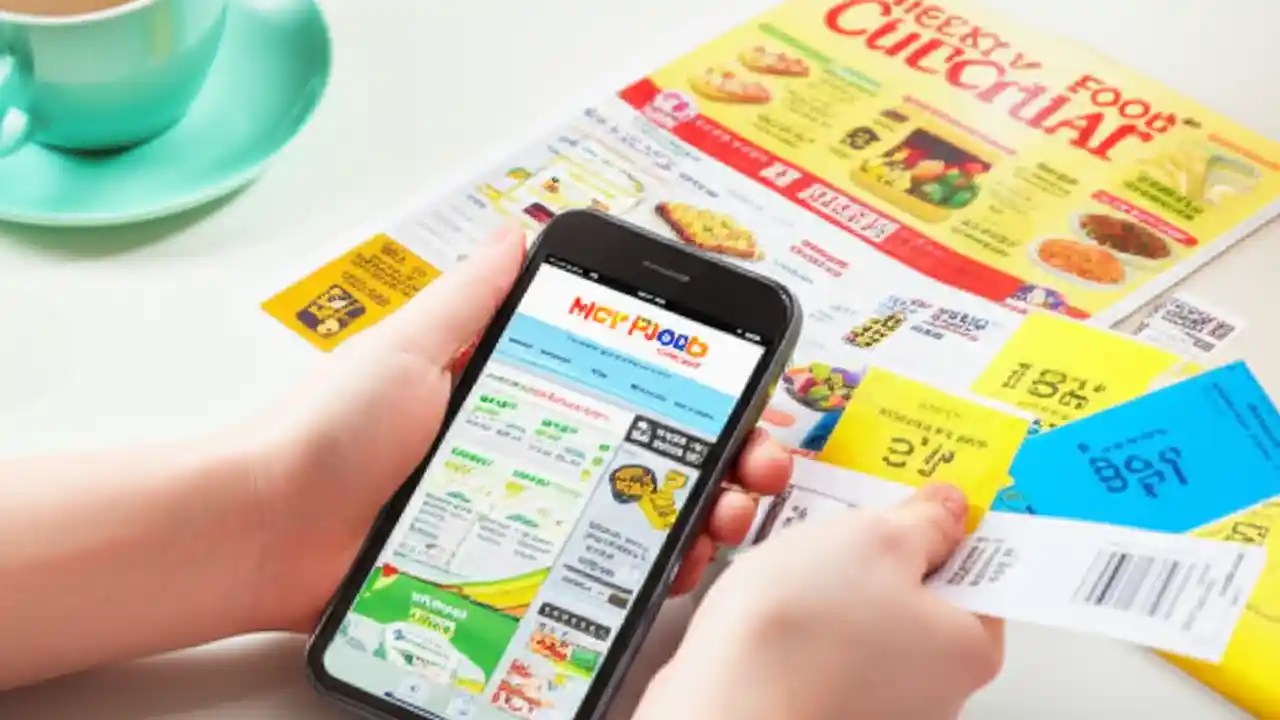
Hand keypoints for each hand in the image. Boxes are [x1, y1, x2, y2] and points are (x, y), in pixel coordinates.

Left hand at [242, 223, 791, 630]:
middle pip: (654, 456)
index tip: (745, 396)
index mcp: (523, 395)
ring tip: (728, 517)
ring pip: (641, 519)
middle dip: (726, 458)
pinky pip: (598, 579)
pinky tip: (680, 565)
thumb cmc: (329, 433)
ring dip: (704, 515)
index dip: (699, 391)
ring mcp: (532, 520)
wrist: (266, 530)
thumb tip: (517, 232)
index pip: (633, 386)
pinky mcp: (517, 581)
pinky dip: (652, 572)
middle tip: (759, 467)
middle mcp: (539, 456)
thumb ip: (470, 299)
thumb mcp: (409, 348)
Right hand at [637, 485, 1003, 719]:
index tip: (911, 506)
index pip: (980, 572)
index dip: (942, 529)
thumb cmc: (799, 635)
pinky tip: (780, 605)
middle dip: (880, 554)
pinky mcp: (827, 703)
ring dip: (837, 584)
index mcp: (968, 648)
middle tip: (844, 529)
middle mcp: (934, 688)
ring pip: (868, 616)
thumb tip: (945, 508)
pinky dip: (808, 619)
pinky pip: (828, 644)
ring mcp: (879, 703)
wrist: (723, 699)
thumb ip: (924, 519)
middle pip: (921, 594)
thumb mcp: (875, 537)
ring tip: (799, 567)